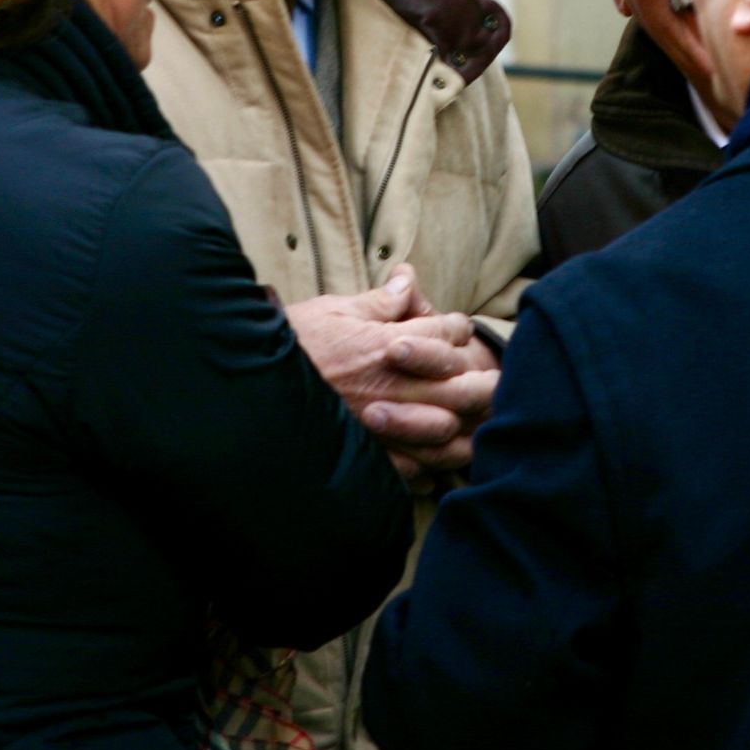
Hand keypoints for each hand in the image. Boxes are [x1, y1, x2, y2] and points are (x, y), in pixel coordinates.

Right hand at [284, 270, 498, 484]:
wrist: (252, 393)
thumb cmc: (290, 345)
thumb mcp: (334, 311)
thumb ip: (378, 302)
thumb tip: (406, 281)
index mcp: (386, 345)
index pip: (444, 334)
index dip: (457, 328)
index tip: (459, 330)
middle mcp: (392, 386)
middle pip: (458, 386)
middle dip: (483, 382)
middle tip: (498, 382)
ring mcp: (382, 426)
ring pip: (444, 432)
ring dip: (467, 430)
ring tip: (481, 429)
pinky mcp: (367, 456)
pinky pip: (412, 468)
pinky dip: (430, 468)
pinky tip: (437, 467)